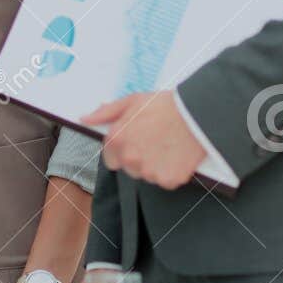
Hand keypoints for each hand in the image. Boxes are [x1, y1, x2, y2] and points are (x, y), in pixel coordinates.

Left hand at [81, 89, 204, 189]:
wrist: (197, 114)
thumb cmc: (165, 105)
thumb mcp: (132, 102)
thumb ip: (106, 113)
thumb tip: (85, 119)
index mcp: (117, 140)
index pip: (110, 159)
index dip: (123, 151)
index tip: (136, 143)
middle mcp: (130, 159)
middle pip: (129, 168)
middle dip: (139, 158)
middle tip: (155, 142)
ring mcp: (149, 171)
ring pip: (147, 175)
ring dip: (155, 166)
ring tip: (168, 146)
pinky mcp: (168, 179)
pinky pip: (165, 181)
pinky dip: (171, 172)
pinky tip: (177, 156)